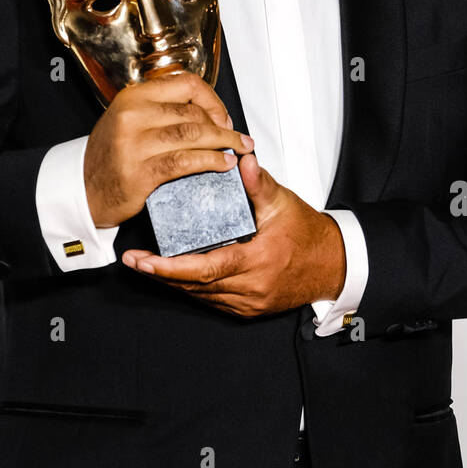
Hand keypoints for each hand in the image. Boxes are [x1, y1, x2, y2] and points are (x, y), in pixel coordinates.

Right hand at [84, 72, 254, 227]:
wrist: (84, 190)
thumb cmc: (111, 156)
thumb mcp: (129, 119)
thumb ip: (162, 109)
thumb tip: (208, 111)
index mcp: (133, 97)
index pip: (186, 84)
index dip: (213, 100)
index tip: (223, 116)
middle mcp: (133, 115)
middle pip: (193, 112)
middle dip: (224, 125)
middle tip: (237, 137)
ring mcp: (135, 144)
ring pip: (193, 135)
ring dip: (224, 143)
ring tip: (238, 149)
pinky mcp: (141, 172)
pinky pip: (186, 161)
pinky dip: (211, 161)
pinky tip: (223, 164)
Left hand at [121, 151, 345, 315]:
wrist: (332, 264)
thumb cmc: (308, 234)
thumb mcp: (284, 204)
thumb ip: (260, 183)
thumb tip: (242, 158)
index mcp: (257, 262)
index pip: (204, 269)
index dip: (169, 267)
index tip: (144, 259)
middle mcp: (250, 289)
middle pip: (195, 286)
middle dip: (161, 274)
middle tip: (134, 260)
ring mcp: (248, 303)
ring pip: (201, 296)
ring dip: (173, 281)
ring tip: (146, 265)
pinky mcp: (248, 309)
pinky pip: (212, 300)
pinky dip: (192, 287)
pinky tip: (175, 273)